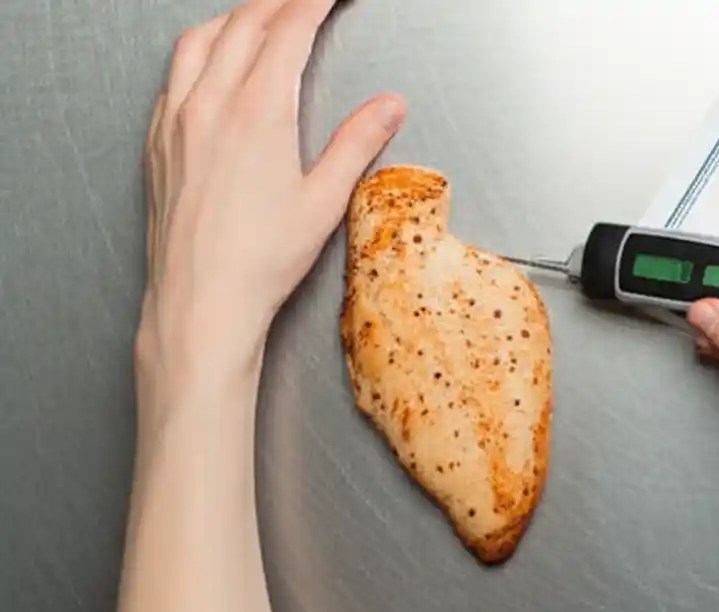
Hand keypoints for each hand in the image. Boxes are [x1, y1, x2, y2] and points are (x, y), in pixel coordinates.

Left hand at [137, 0, 404, 384]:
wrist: (201, 301)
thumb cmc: (261, 262)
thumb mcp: (324, 202)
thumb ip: (357, 144)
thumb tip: (388, 106)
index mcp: (257, 113)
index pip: (289, 31)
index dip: (314, 1)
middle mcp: (210, 105)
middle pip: (244, 23)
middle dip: (279, 1)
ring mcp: (176, 121)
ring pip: (200, 40)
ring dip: (234, 18)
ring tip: (260, 16)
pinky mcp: (157, 142)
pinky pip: (174, 75)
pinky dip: (200, 52)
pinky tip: (213, 66)